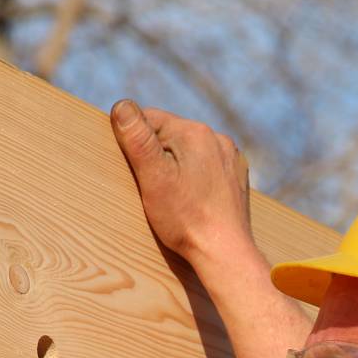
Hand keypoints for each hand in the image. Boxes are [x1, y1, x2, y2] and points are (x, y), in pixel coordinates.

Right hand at [111, 99, 254, 269]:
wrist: (225, 252)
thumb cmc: (186, 219)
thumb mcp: (153, 178)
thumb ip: (137, 139)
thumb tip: (122, 105)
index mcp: (195, 132)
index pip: (148, 119)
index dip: (134, 142)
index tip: (134, 169)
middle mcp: (217, 138)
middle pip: (170, 134)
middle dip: (156, 154)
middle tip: (153, 186)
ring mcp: (230, 157)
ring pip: (189, 150)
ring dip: (176, 165)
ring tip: (172, 194)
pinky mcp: (236, 175)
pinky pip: (207, 165)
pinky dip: (195, 176)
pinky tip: (191, 198)